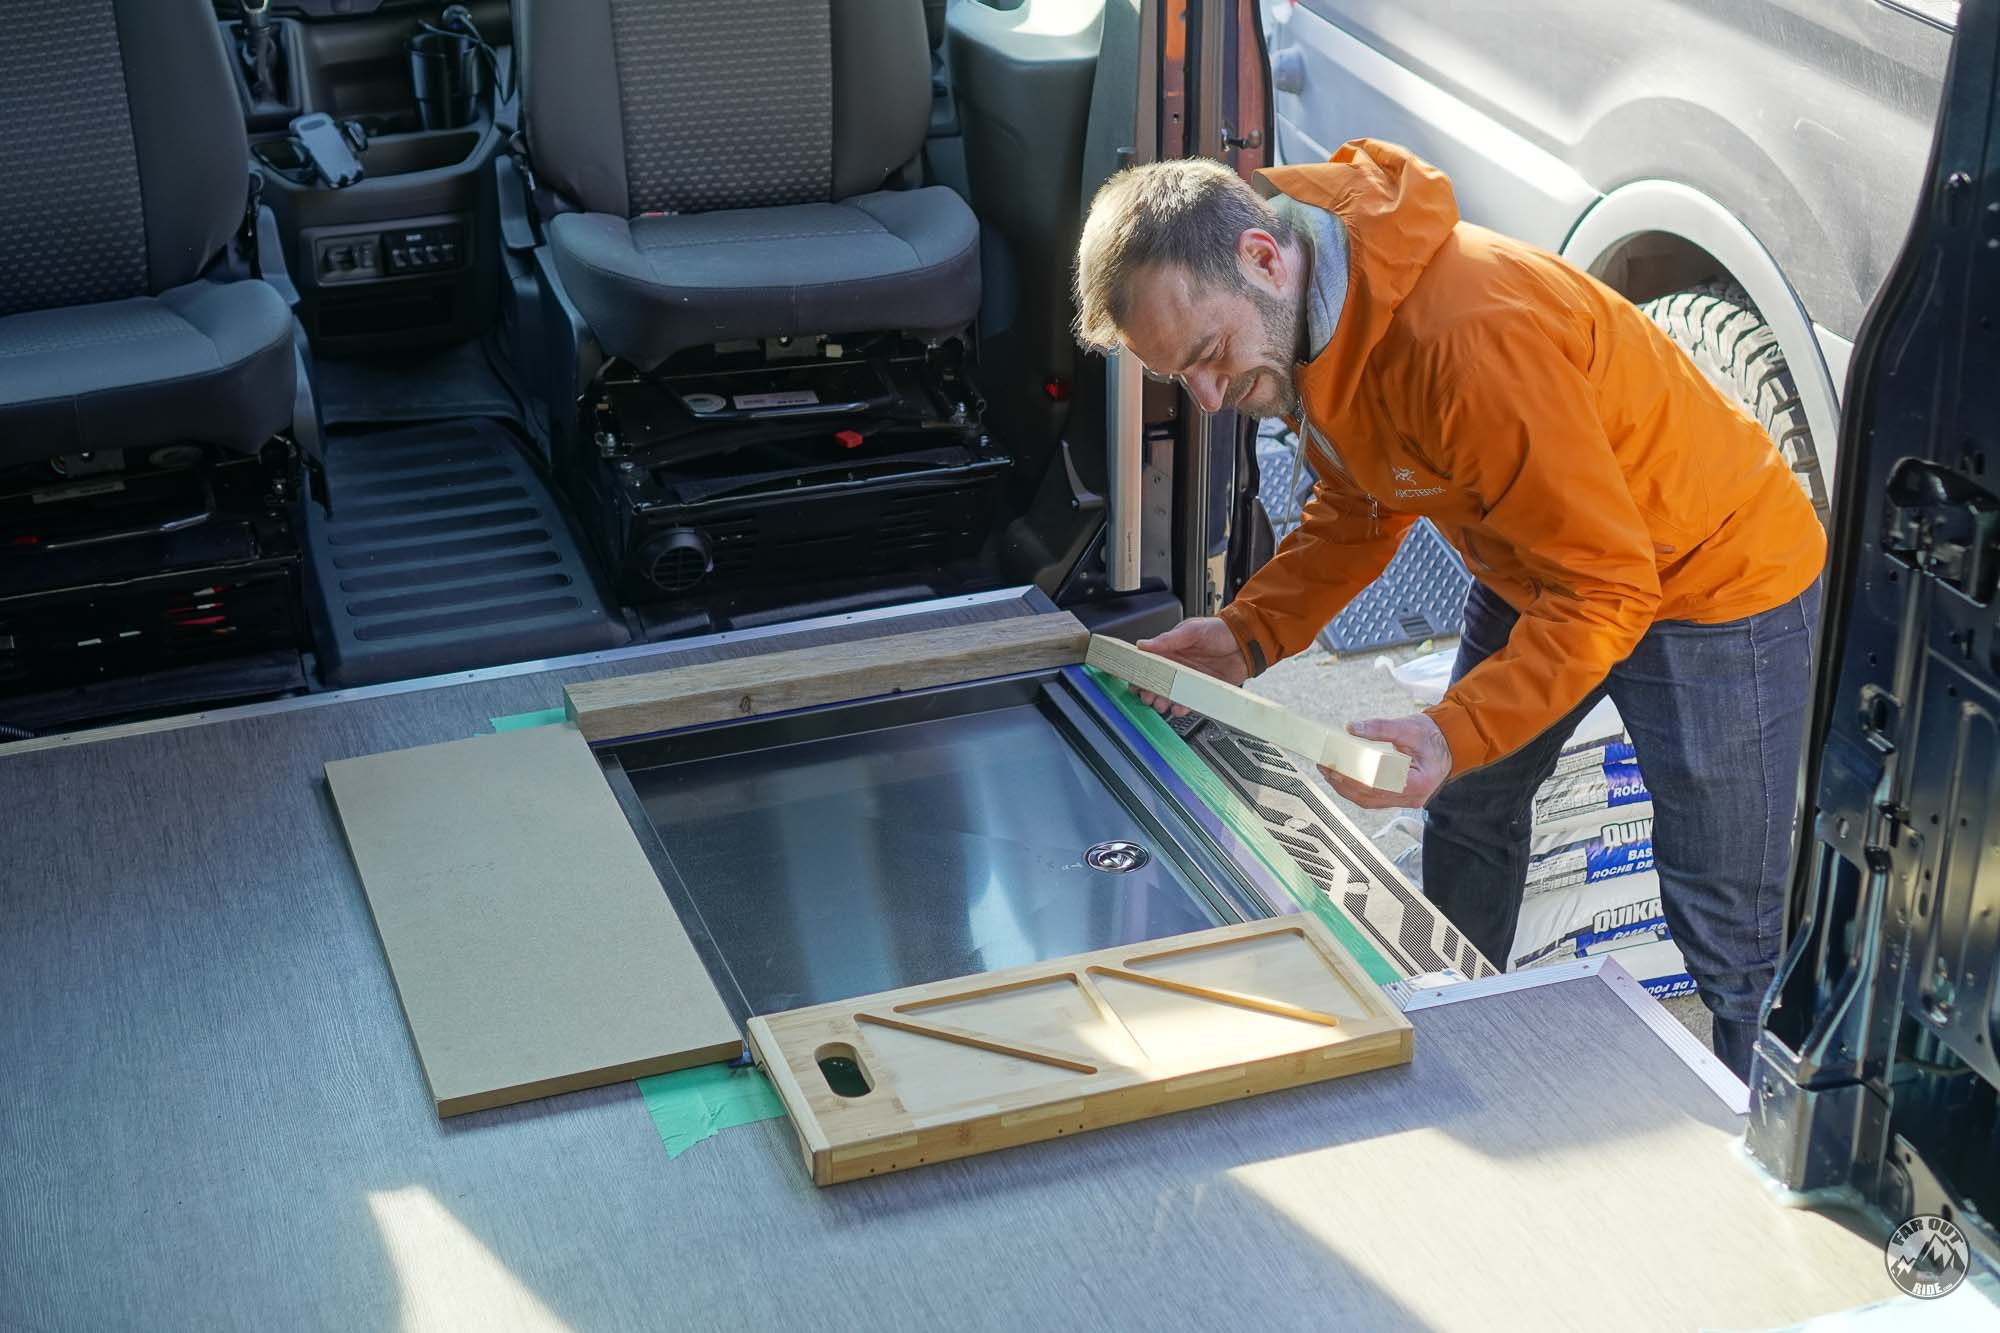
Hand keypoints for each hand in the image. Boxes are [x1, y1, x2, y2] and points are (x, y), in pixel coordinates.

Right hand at [1132, 617, 1248, 716]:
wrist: (1248, 643)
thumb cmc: (1221, 631)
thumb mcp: (1192, 630)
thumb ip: (1168, 639)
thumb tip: (1143, 644)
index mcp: (1171, 649)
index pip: (1149, 663)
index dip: (1140, 673)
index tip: (1134, 681)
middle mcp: (1178, 665)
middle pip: (1156, 682)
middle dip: (1148, 691)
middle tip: (1146, 696)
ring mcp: (1189, 678)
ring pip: (1170, 694)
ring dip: (1163, 701)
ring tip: (1161, 704)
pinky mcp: (1202, 689)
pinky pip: (1188, 702)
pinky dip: (1182, 708)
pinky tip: (1178, 709)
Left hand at [1322, 712, 1452, 808]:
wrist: (1453, 744)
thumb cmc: (1436, 737)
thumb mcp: (1410, 727)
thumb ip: (1381, 728)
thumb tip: (1353, 728)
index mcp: (1418, 783)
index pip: (1378, 786)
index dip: (1353, 779)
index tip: (1335, 767)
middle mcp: (1412, 797)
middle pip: (1369, 797)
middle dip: (1343, 783)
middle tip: (1326, 767)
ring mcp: (1406, 800)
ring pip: (1369, 801)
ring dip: (1346, 788)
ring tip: (1329, 771)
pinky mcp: (1400, 796)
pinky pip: (1374, 798)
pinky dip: (1356, 789)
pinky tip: (1344, 778)